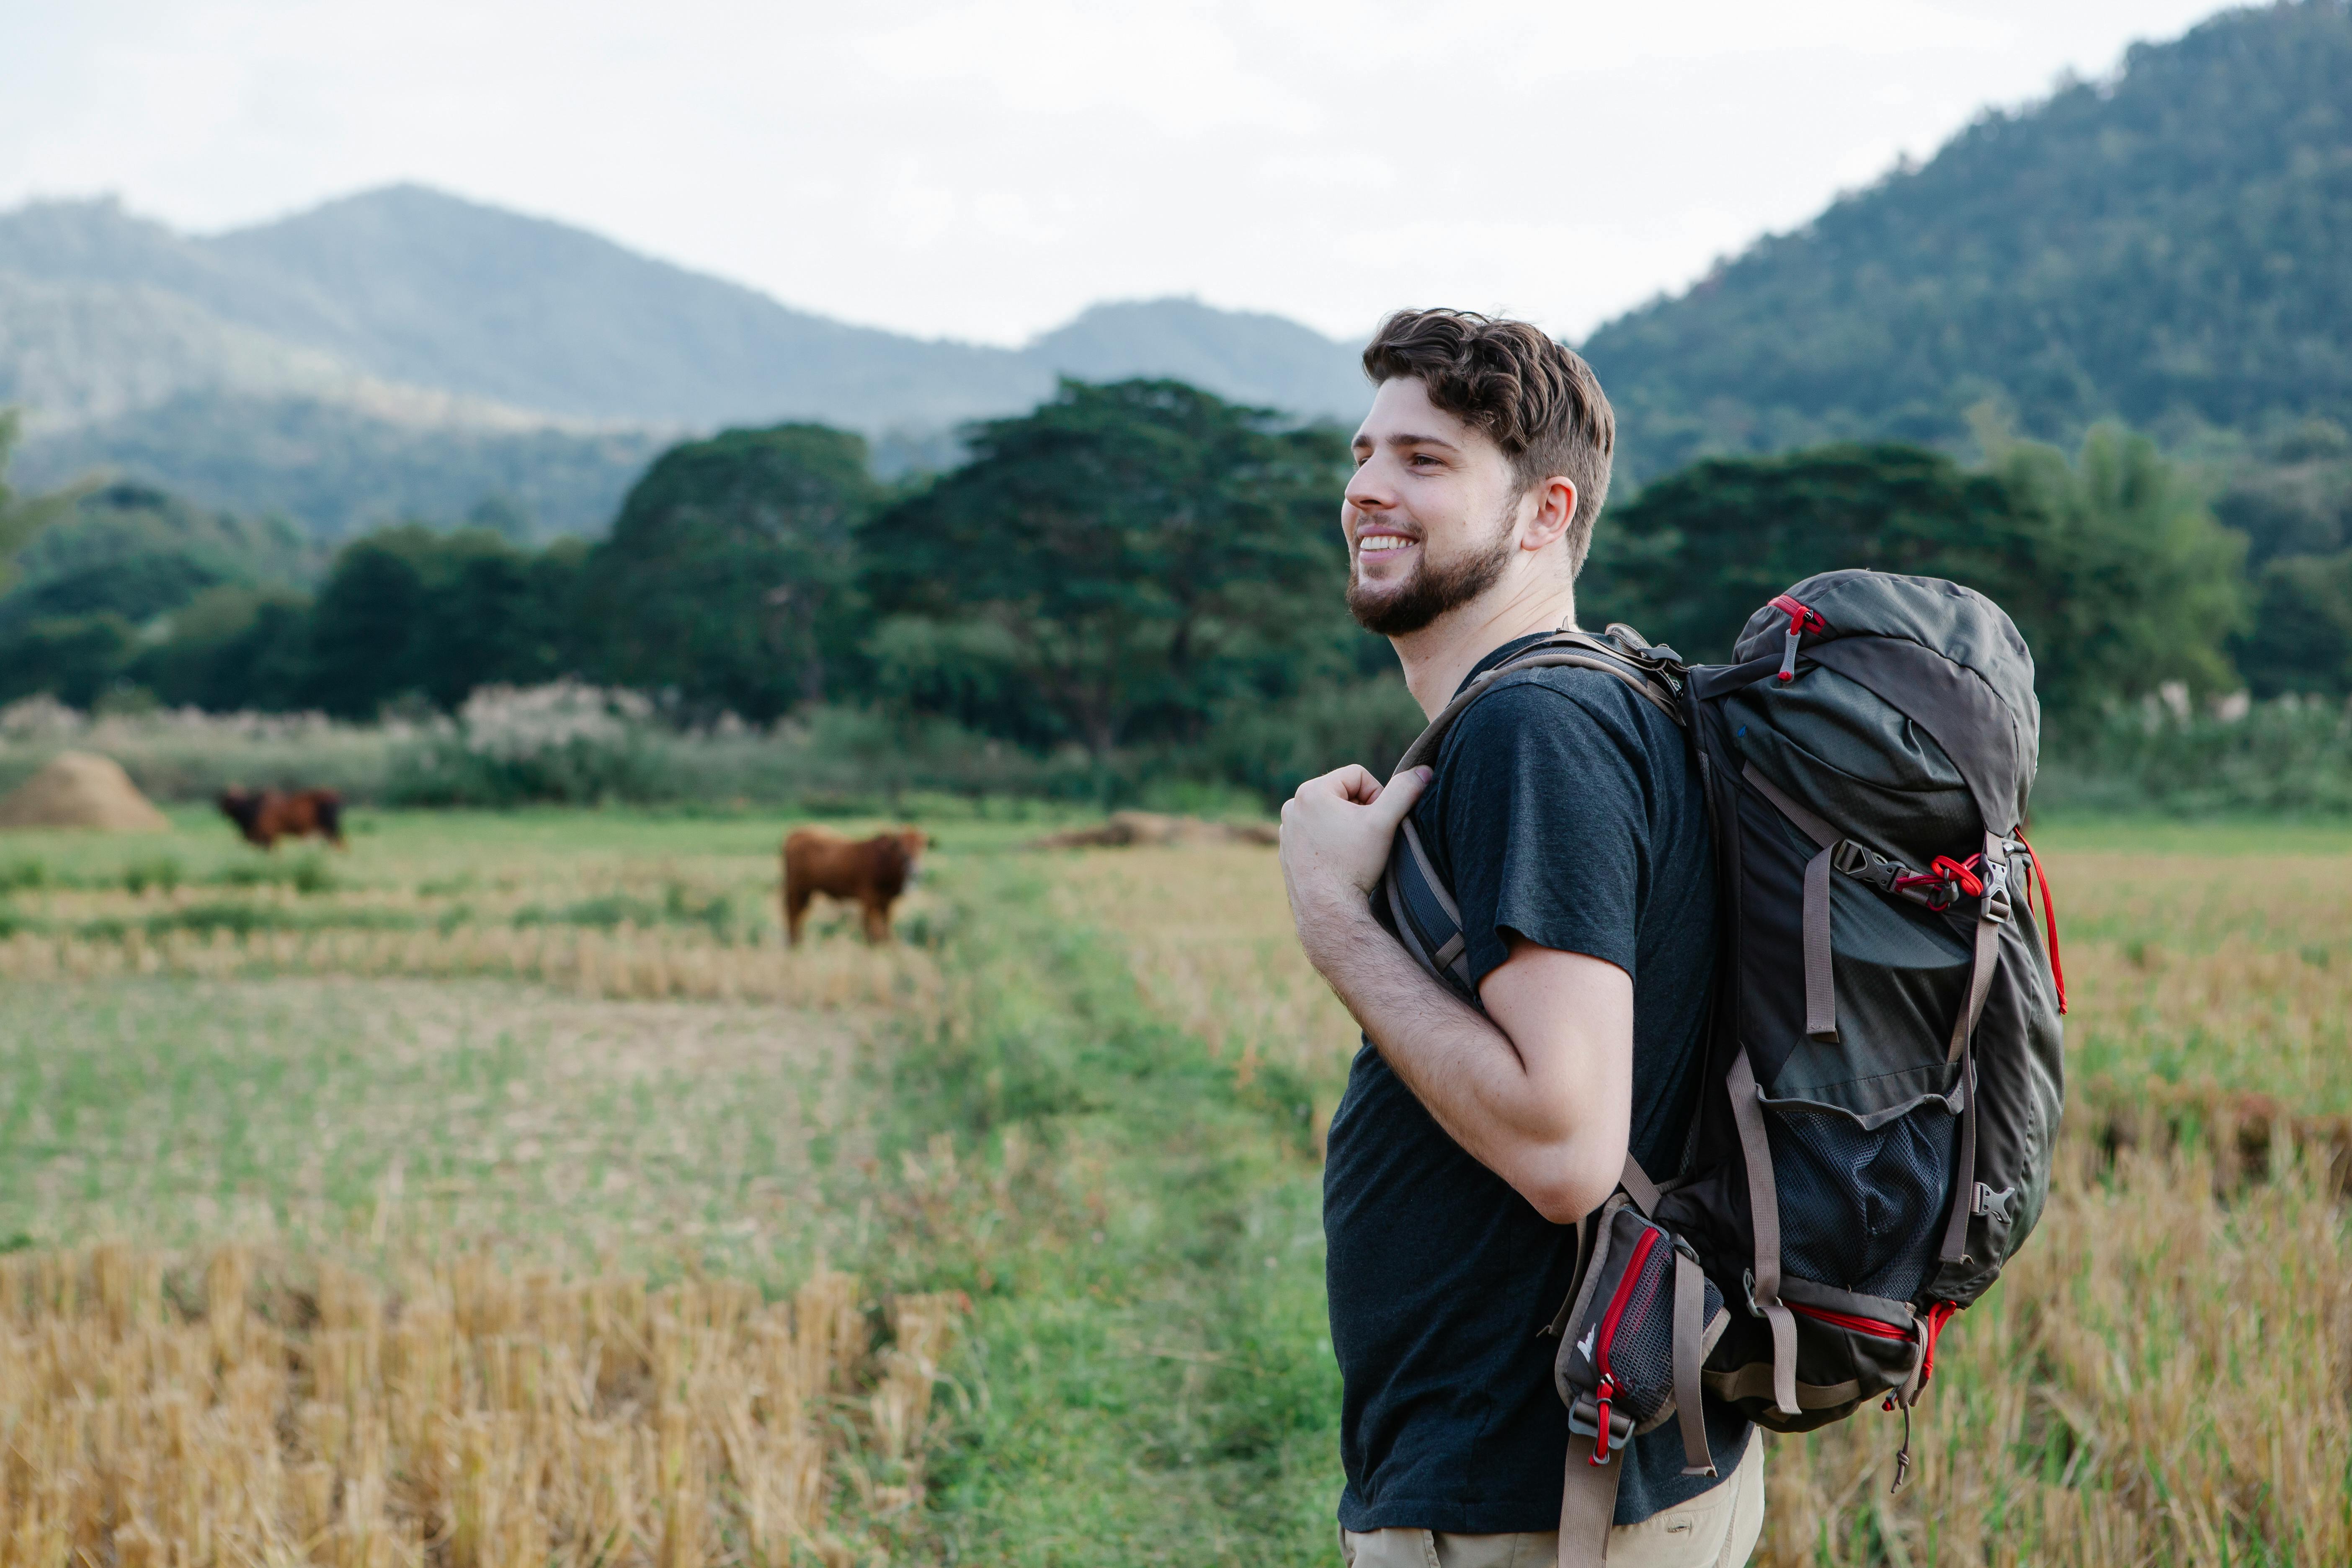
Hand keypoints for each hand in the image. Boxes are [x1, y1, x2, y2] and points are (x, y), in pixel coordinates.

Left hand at [1279, 763, 1431, 942]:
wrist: (1328, 910)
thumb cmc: (1354, 864)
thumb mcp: (1384, 823)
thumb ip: (1404, 792)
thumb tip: (1424, 771)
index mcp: (1311, 791)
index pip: (1358, 776)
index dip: (1377, 796)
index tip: (1378, 823)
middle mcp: (1293, 805)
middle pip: (1342, 794)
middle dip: (1360, 811)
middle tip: (1367, 839)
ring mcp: (1288, 828)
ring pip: (1330, 813)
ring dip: (1345, 825)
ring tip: (1353, 851)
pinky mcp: (1287, 848)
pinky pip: (1316, 832)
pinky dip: (1330, 841)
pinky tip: (1338, 861)